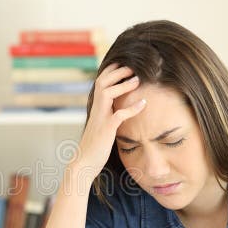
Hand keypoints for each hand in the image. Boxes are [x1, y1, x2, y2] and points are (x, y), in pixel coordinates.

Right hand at [72, 64, 145, 181]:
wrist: (84, 163)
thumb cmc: (94, 147)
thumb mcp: (101, 127)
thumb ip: (108, 116)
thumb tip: (118, 111)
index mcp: (96, 108)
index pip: (101, 82)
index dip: (111, 71)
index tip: (124, 64)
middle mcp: (96, 110)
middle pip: (102, 82)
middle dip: (117, 72)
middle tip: (133, 66)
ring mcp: (100, 119)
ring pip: (107, 93)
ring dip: (123, 85)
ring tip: (138, 80)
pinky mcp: (106, 130)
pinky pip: (119, 115)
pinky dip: (132, 108)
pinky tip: (143, 104)